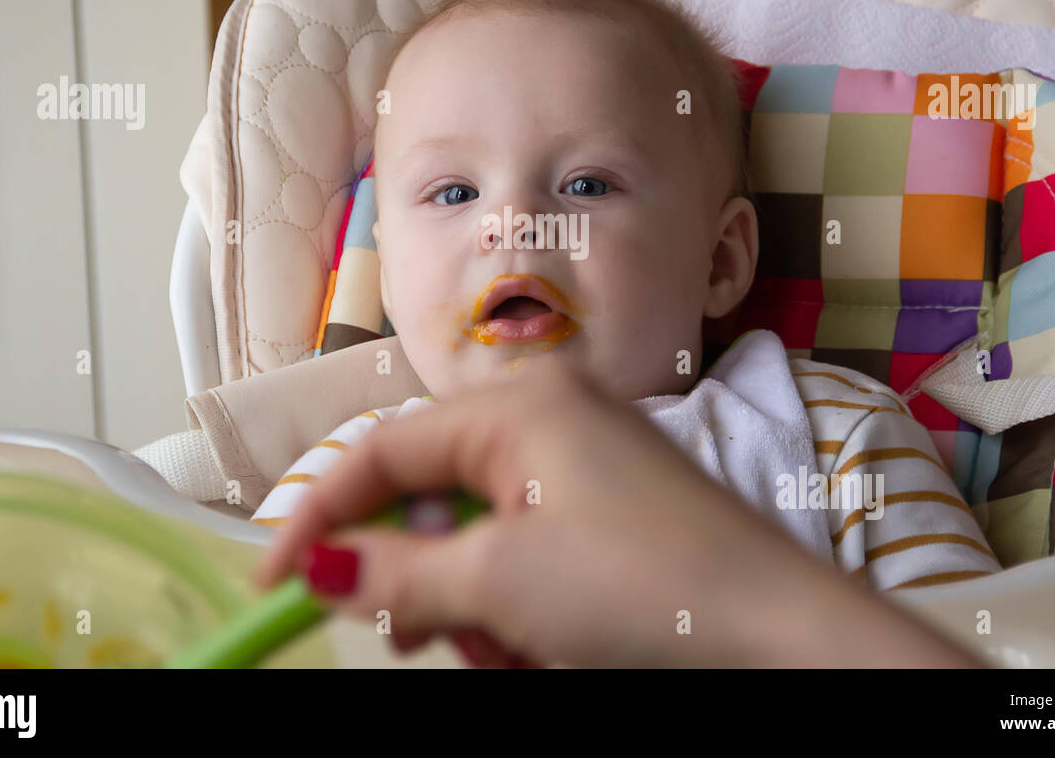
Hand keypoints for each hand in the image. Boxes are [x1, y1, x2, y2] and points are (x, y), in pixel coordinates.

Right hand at [255, 359, 981, 667]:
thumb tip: (321, 567)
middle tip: (415, 636)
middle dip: (413, 572)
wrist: (780, 634)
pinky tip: (541, 644)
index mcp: (517, 405)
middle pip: (427, 490)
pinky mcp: (611, 511)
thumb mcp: (499, 584)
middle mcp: (549, 415)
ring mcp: (585, 462)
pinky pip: (525, 549)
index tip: (274, 581)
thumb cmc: (644, 586)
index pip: (381, 448)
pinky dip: (513, 603)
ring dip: (468, 602)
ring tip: (506, 649)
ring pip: (475, 533)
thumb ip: (396, 571)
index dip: (316, 514)